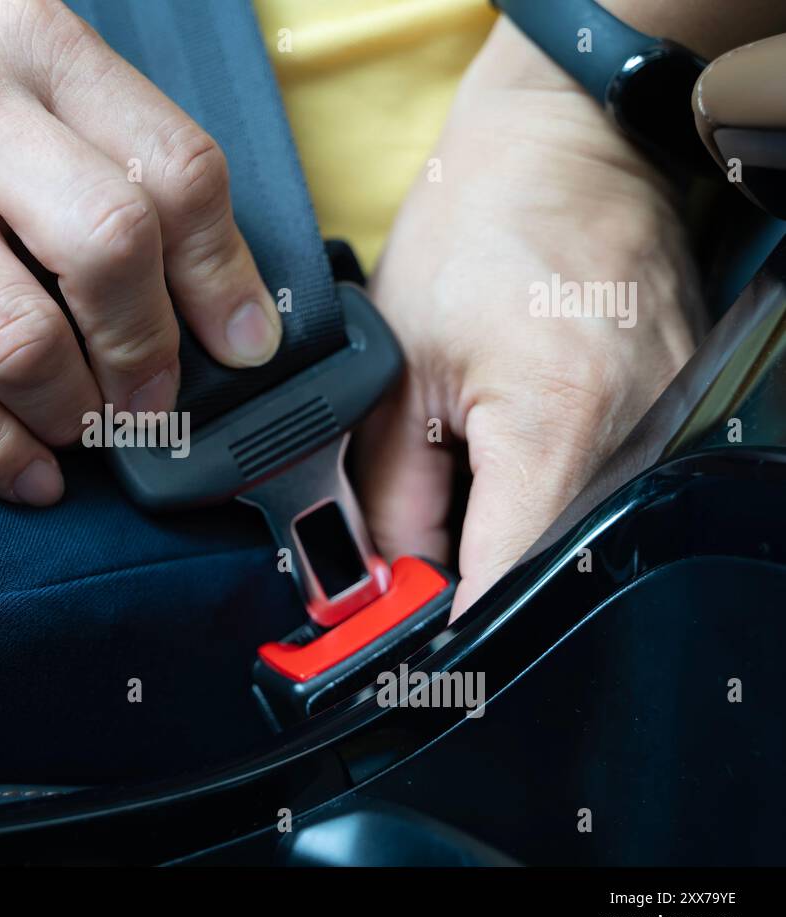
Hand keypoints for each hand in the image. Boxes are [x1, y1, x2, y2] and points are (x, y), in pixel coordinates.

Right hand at [0, 0, 281, 504]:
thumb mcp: (30, 113)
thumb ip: (128, 188)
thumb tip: (239, 334)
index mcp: (31, 42)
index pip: (174, 170)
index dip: (224, 279)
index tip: (241, 352)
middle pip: (109, 244)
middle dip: (147, 354)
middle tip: (150, 405)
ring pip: (19, 338)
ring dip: (72, 413)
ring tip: (78, 429)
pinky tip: (27, 471)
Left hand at [358, 20, 703, 617]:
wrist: (559, 145)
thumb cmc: (474, 230)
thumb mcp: (399, 370)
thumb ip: (389, 491)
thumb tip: (386, 577)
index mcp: (556, 422)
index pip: (505, 577)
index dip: (446, 615)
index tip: (403, 627)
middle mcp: (633, 429)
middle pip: (541, 555)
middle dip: (468, 554)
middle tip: (414, 515)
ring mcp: (665, 413)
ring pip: (570, 519)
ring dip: (504, 509)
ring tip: (463, 434)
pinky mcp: (674, 399)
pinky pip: (601, 474)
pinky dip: (543, 472)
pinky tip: (507, 420)